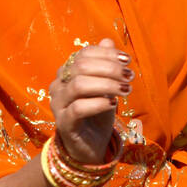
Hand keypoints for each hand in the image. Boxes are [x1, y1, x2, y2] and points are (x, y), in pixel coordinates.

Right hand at [49, 38, 128, 164]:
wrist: (90, 146)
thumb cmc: (97, 112)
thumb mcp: (106, 86)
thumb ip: (106, 64)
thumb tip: (108, 40)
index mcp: (67, 72)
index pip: (84, 54)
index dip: (107, 54)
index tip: (127, 60)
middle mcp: (58, 85)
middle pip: (81, 67)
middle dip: (109, 68)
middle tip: (129, 76)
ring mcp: (58, 104)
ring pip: (79, 85)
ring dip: (107, 84)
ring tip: (125, 90)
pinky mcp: (63, 123)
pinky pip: (79, 108)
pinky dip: (99, 103)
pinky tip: (113, 104)